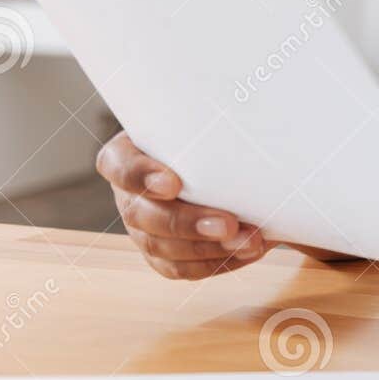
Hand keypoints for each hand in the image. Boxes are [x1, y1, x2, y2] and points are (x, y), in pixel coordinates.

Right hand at [95, 131, 270, 280]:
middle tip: (229, 224)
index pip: (120, 166)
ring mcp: (142, 228)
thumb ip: (215, 118)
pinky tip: (247, 253)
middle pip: (143, 215)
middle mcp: (128, 195)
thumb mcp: (205, 119)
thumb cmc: (211, 131)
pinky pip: (180, 269)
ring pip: (162, 247)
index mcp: (127, 155)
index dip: (141, 177)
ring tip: (251, 242)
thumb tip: (258, 110)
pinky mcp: (162, 254)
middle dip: (188, 223)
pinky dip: (216, 264)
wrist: (221, 160)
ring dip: (209, 249)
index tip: (174, 183)